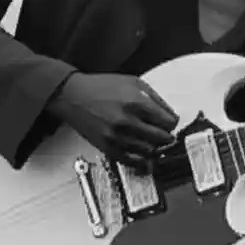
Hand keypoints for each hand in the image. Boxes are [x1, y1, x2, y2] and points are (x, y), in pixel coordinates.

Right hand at [46, 73, 178, 171]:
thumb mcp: (134, 83)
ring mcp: (117, 137)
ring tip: (151, 140)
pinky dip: (141, 160)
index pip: (169, 123)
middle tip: (163, 133)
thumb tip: (170, 115)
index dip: (171, 123)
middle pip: (162, 139)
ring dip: (154, 147)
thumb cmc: (102, 87)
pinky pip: (132, 161)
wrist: (74, 96)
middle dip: (166, 136)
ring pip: (149, 151)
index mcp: (137, 103)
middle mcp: (128, 121)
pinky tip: (142, 154)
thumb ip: (156, 99)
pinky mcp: (108, 148)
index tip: (168, 123)